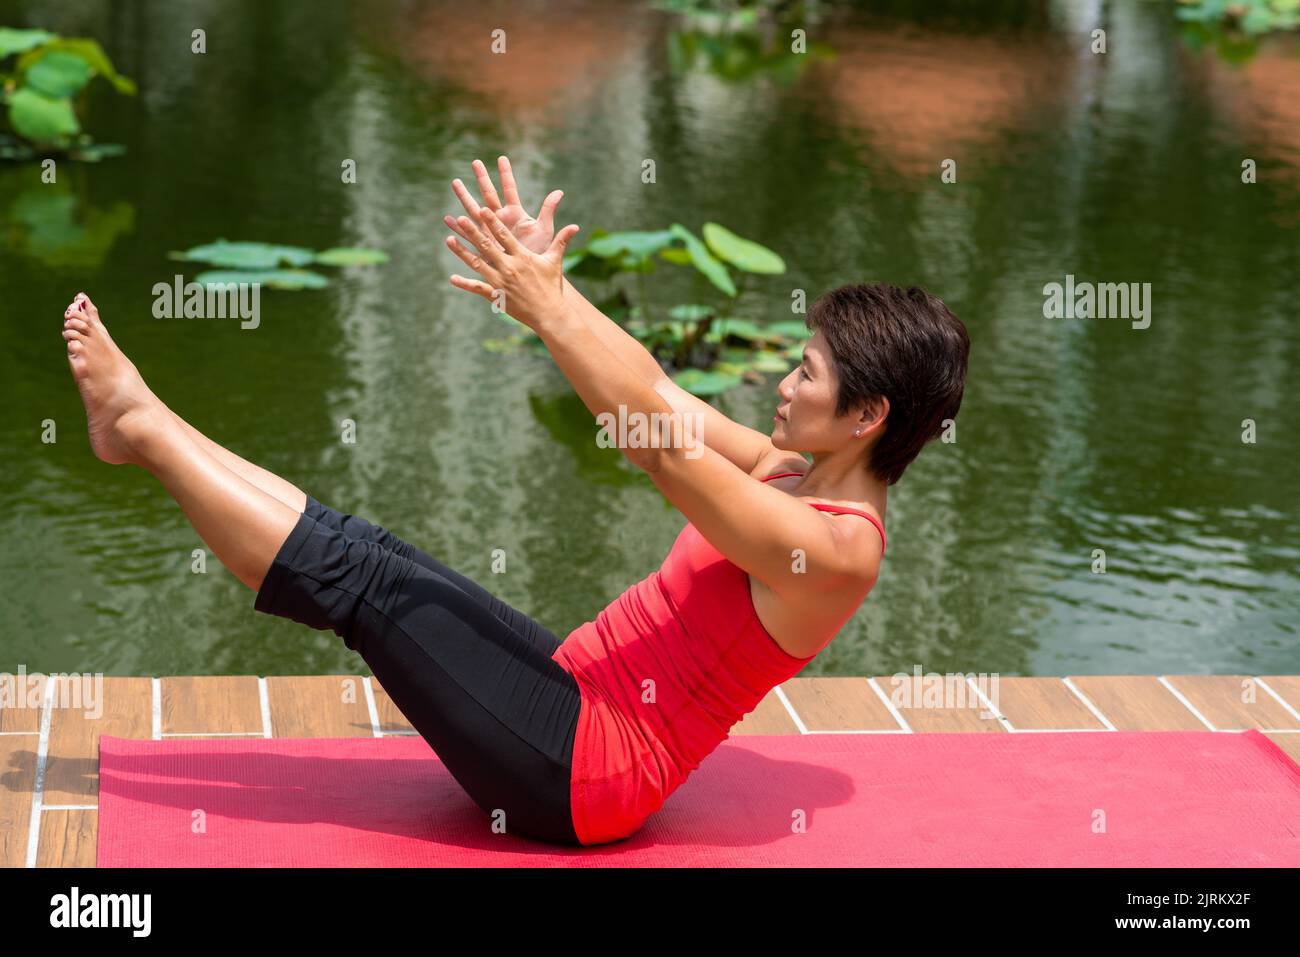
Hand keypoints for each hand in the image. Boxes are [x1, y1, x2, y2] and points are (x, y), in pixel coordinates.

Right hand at [445, 156, 564, 255]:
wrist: (532, 274)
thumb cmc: (540, 252)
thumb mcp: (544, 230)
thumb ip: (548, 211)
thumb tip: (559, 192)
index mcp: (516, 214)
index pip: (510, 190)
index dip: (506, 175)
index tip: (502, 158)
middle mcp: (501, 220)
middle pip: (489, 195)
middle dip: (482, 178)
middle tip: (476, 162)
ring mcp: (491, 231)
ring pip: (475, 210)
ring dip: (465, 197)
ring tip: (455, 182)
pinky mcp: (484, 246)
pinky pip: (469, 235)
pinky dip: (458, 228)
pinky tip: (448, 220)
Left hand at [446, 205, 579, 330]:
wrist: (550, 314)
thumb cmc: (553, 286)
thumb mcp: (555, 262)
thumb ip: (561, 241)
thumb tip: (575, 226)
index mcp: (522, 257)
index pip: (504, 235)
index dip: (493, 222)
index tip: (482, 210)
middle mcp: (509, 267)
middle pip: (487, 246)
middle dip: (473, 231)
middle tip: (460, 218)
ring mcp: (501, 282)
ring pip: (477, 264)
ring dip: (462, 252)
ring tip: (449, 239)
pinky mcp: (497, 296)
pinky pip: (477, 288)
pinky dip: (465, 284)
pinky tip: (452, 278)